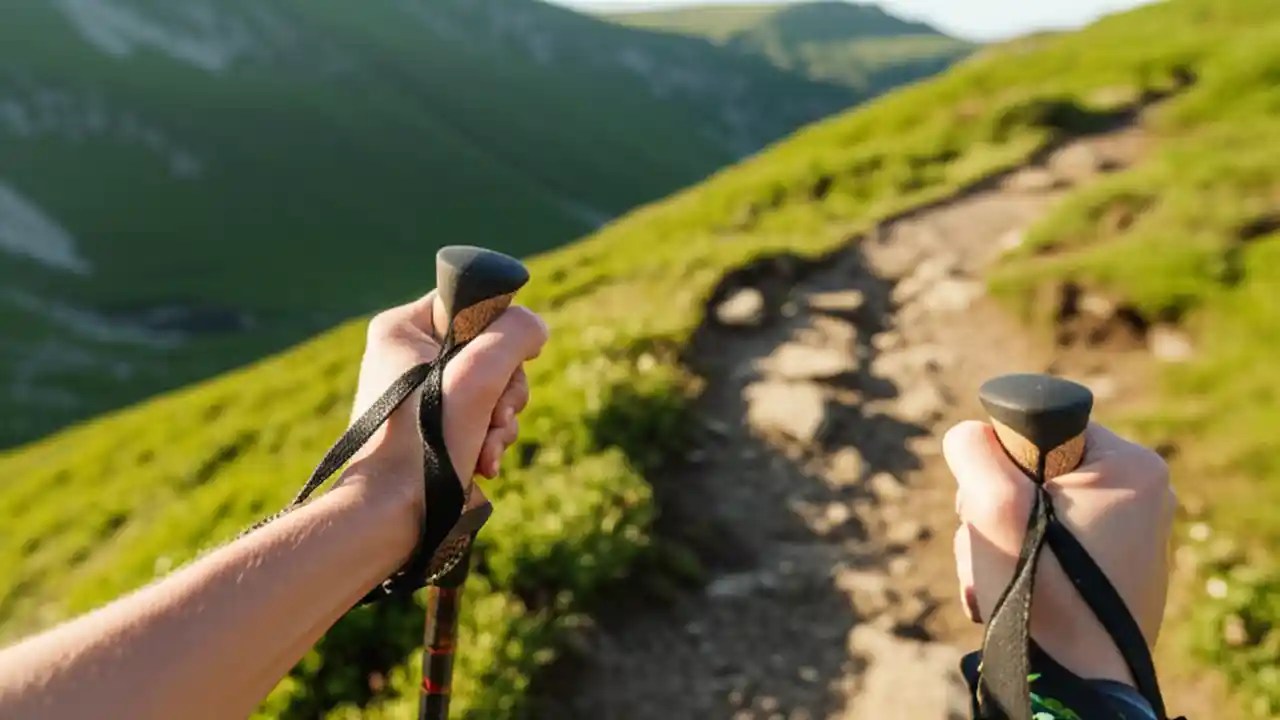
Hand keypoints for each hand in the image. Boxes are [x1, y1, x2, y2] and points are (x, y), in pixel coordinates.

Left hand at [342, 291, 547, 520]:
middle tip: (497, 416)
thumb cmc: (426, 441)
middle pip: (488, 351)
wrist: (391, 515)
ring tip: (486, 448)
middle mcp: (407, 358)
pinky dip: (488, 441)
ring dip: (501, 421)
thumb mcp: (480, 372)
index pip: (470, 304)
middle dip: (505, 391)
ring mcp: (420, 396)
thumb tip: (535, 329)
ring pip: (491, 389)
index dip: (499, 334)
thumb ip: (516, 333)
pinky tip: (482, 463)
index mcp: (401, 329)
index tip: (501, 366)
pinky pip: (479, 419)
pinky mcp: (432, 429)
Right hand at [944, 421, 1176, 685]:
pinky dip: (1027, 563)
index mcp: (1132, 464)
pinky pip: (1058, 545)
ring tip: (998, 579)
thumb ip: (973, 448)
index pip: (1040, 428)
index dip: (1002, 462)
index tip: (998, 504)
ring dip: (1003, 540)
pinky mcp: (1120, 572)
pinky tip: (1017, 592)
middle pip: (1035, 473)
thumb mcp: (991, 502)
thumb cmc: (1041, 591)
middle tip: (994, 545)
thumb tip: (972, 436)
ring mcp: (1137, 536)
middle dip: (998, 508)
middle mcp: (1147, 495)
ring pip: (1038, 511)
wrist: (1076, 683)